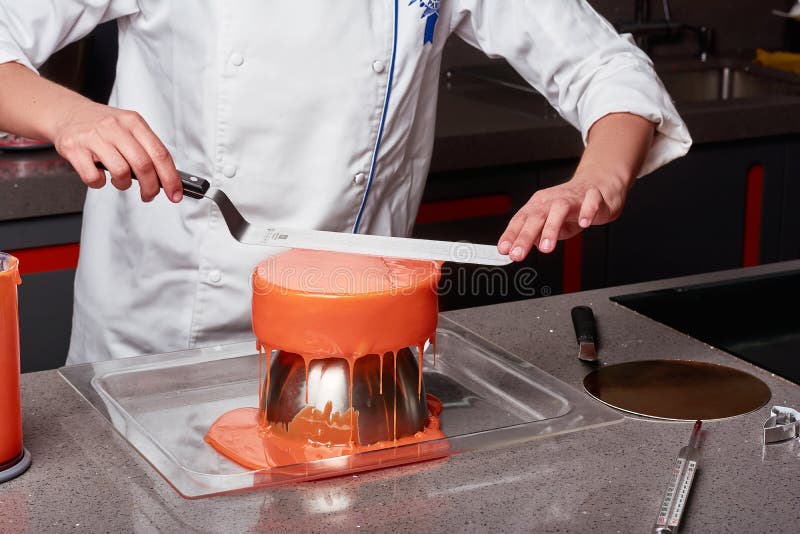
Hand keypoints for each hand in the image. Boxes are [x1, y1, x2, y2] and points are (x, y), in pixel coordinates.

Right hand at [52, 101, 181, 201]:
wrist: (66, 112)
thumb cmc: (102, 125)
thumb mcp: (128, 128)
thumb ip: (146, 149)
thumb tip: (167, 178)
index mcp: (133, 122)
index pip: (160, 153)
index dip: (171, 178)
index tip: (175, 193)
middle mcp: (115, 127)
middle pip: (143, 165)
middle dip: (151, 187)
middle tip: (149, 195)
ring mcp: (93, 137)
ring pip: (120, 172)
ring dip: (123, 185)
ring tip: (120, 181)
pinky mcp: (74, 148)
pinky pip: (93, 177)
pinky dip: (100, 183)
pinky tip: (99, 175)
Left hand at [497, 172, 627, 260]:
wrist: (597, 186)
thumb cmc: (570, 207)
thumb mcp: (549, 222)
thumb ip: (536, 234)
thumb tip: (524, 245)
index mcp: (538, 205)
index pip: (520, 220)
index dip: (511, 235)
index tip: (504, 250)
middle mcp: (552, 200)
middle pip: (536, 216)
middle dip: (525, 236)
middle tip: (518, 254)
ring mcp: (572, 197)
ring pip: (559, 210)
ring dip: (550, 228)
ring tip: (546, 247)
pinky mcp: (592, 197)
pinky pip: (590, 203)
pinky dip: (586, 212)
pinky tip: (583, 223)